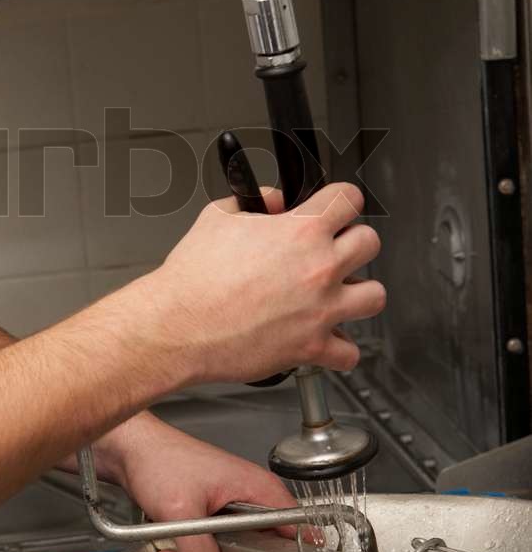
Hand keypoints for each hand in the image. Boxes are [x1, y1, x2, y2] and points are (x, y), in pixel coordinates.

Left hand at [106, 411, 295, 551]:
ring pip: (233, 550)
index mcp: (257, 488)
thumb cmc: (159, 460)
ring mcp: (229, 506)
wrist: (129, 448)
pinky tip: (172, 550)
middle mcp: (249, 497)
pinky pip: (211, 544)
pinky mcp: (210, 513)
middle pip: (264, 548)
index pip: (298, 527)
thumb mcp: (182, 512)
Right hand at [140, 181, 383, 388]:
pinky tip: (322, 337)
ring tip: (336, 294)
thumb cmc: (192, 277)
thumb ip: (256, 201)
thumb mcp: (218, 216)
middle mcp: (319, 267)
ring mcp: (321, 310)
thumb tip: (274, 201)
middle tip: (334, 251)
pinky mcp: (312, 348)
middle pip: (371, 243)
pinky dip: (339, 347)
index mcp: (301, 230)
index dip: (342, 200)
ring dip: (358, 293)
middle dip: (353, 243)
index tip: (338, 208)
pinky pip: (350, 352)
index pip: (349, 198)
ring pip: (375, 296)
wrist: (177, 325)